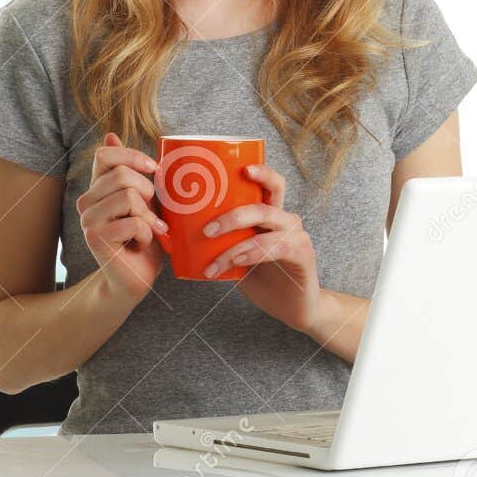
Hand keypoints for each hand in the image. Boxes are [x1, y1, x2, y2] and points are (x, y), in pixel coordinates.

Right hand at [76, 132, 168, 302]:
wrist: (135, 279)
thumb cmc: (143, 239)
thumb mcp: (143, 200)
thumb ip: (130, 172)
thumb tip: (110, 135)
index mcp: (97, 188)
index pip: (105, 155)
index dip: (133, 157)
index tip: (154, 170)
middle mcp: (87, 201)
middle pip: (122, 175)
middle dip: (148, 193)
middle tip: (153, 214)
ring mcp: (88, 220)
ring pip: (129, 197)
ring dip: (148, 216)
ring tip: (149, 231)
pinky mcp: (95, 239)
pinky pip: (133, 222)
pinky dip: (147, 234)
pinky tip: (142, 244)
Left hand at [202, 163, 322, 332]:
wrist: (292, 307)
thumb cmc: (261, 276)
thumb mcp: (235, 256)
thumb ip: (218, 242)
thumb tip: (173, 233)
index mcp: (272, 214)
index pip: (272, 184)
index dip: (262, 172)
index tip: (243, 169)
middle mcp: (287, 220)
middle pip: (264, 205)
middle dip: (232, 215)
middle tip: (206, 230)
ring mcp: (297, 236)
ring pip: (267, 226)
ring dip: (235, 244)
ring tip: (214, 261)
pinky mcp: (303, 255)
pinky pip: (276, 248)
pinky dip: (252, 254)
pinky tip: (236, 265)